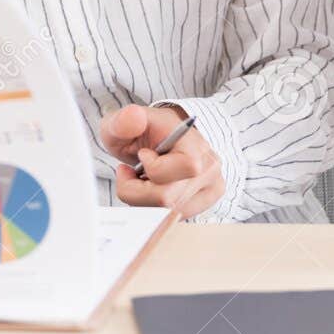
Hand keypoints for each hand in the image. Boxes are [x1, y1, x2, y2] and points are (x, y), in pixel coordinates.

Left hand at [99, 103, 223, 218]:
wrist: (161, 138)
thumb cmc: (142, 132)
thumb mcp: (123, 123)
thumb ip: (122, 121)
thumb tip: (134, 116)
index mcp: (195, 143)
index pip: (186, 168)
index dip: (153, 167)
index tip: (142, 155)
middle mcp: (210, 167)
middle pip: (169, 198)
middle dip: (138, 190)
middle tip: (132, 173)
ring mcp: (211, 187)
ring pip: (169, 213)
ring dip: (145, 200)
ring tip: (143, 180)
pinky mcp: (206, 203)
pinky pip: (173, 218)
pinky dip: (155, 208)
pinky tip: (153, 190)